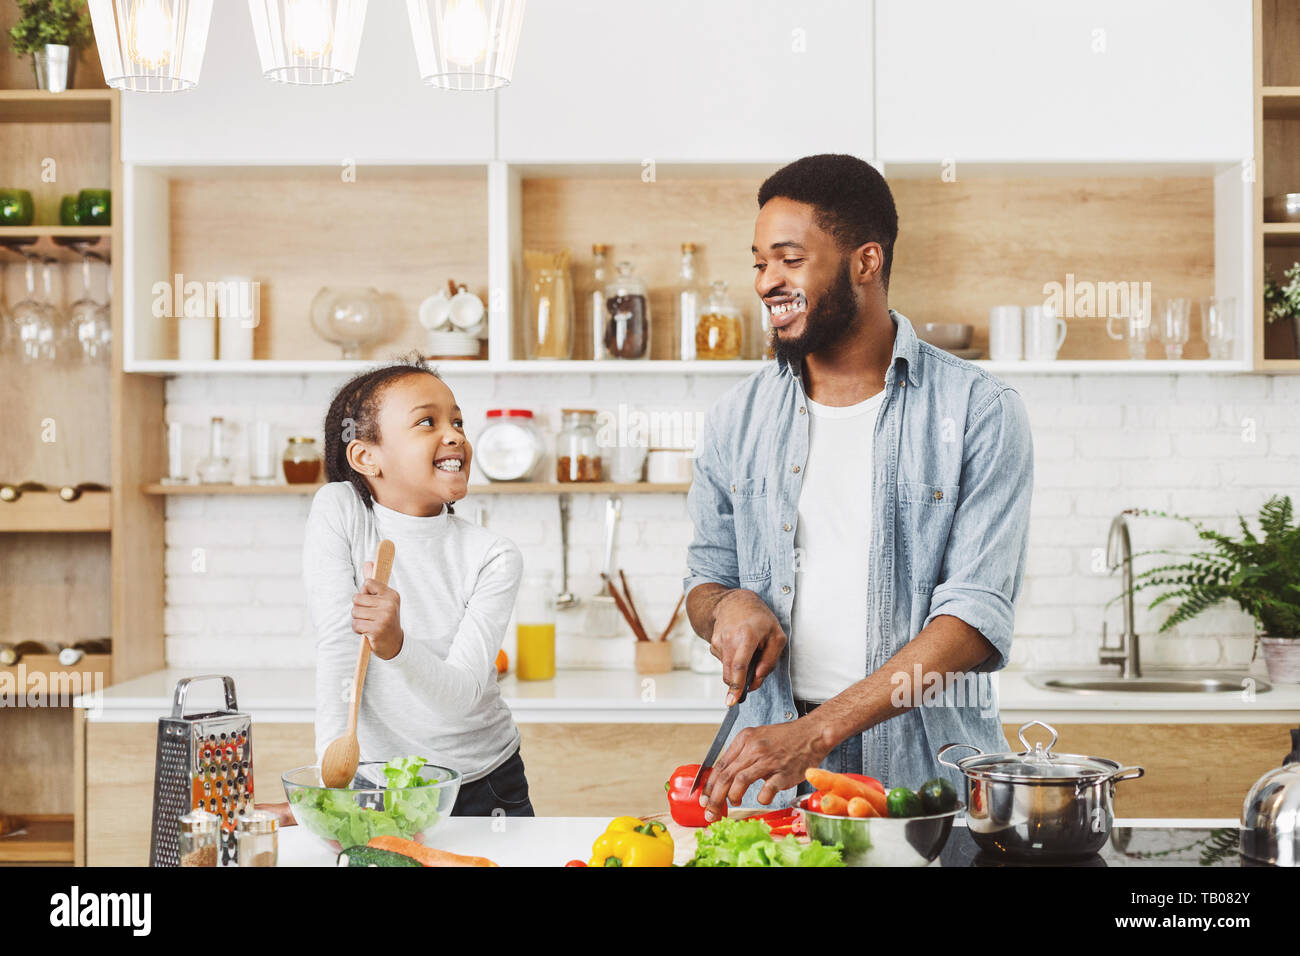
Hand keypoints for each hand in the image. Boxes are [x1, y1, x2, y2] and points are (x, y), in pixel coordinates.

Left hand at [351, 559, 402, 659]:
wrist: (394, 644)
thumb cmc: (385, 619)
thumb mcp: (383, 600)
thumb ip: (374, 582)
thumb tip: (368, 563)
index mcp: (392, 594)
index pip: (368, 583)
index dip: (364, 593)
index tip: (372, 602)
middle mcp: (389, 604)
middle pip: (357, 598)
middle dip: (359, 608)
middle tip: (370, 616)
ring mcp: (384, 617)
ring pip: (355, 612)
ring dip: (358, 620)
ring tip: (369, 624)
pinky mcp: (377, 629)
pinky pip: (355, 624)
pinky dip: (358, 629)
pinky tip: (368, 632)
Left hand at [699, 717, 836, 820]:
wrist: (811, 734)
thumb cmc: (785, 739)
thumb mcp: (757, 738)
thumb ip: (741, 755)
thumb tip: (724, 777)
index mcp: (744, 739)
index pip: (720, 765)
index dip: (709, 785)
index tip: (704, 799)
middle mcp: (754, 748)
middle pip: (725, 775)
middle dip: (715, 798)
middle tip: (711, 812)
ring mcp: (768, 760)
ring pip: (740, 781)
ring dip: (733, 797)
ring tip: (735, 803)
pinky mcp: (783, 772)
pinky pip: (766, 790)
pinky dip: (760, 799)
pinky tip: (761, 799)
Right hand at [710, 589, 786, 704]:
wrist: (735, 602)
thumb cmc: (760, 619)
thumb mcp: (777, 636)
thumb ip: (770, 661)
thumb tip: (756, 681)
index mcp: (746, 636)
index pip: (739, 665)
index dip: (737, 685)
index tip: (732, 701)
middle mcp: (728, 639)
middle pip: (730, 672)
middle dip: (738, 684)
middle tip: (751, 678)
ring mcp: (718, 642)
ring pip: (727, 670)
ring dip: (738, 669)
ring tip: (748, 651)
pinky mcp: (712, 645)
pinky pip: (724, 662)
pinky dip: (733, 661)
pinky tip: (738, 647)